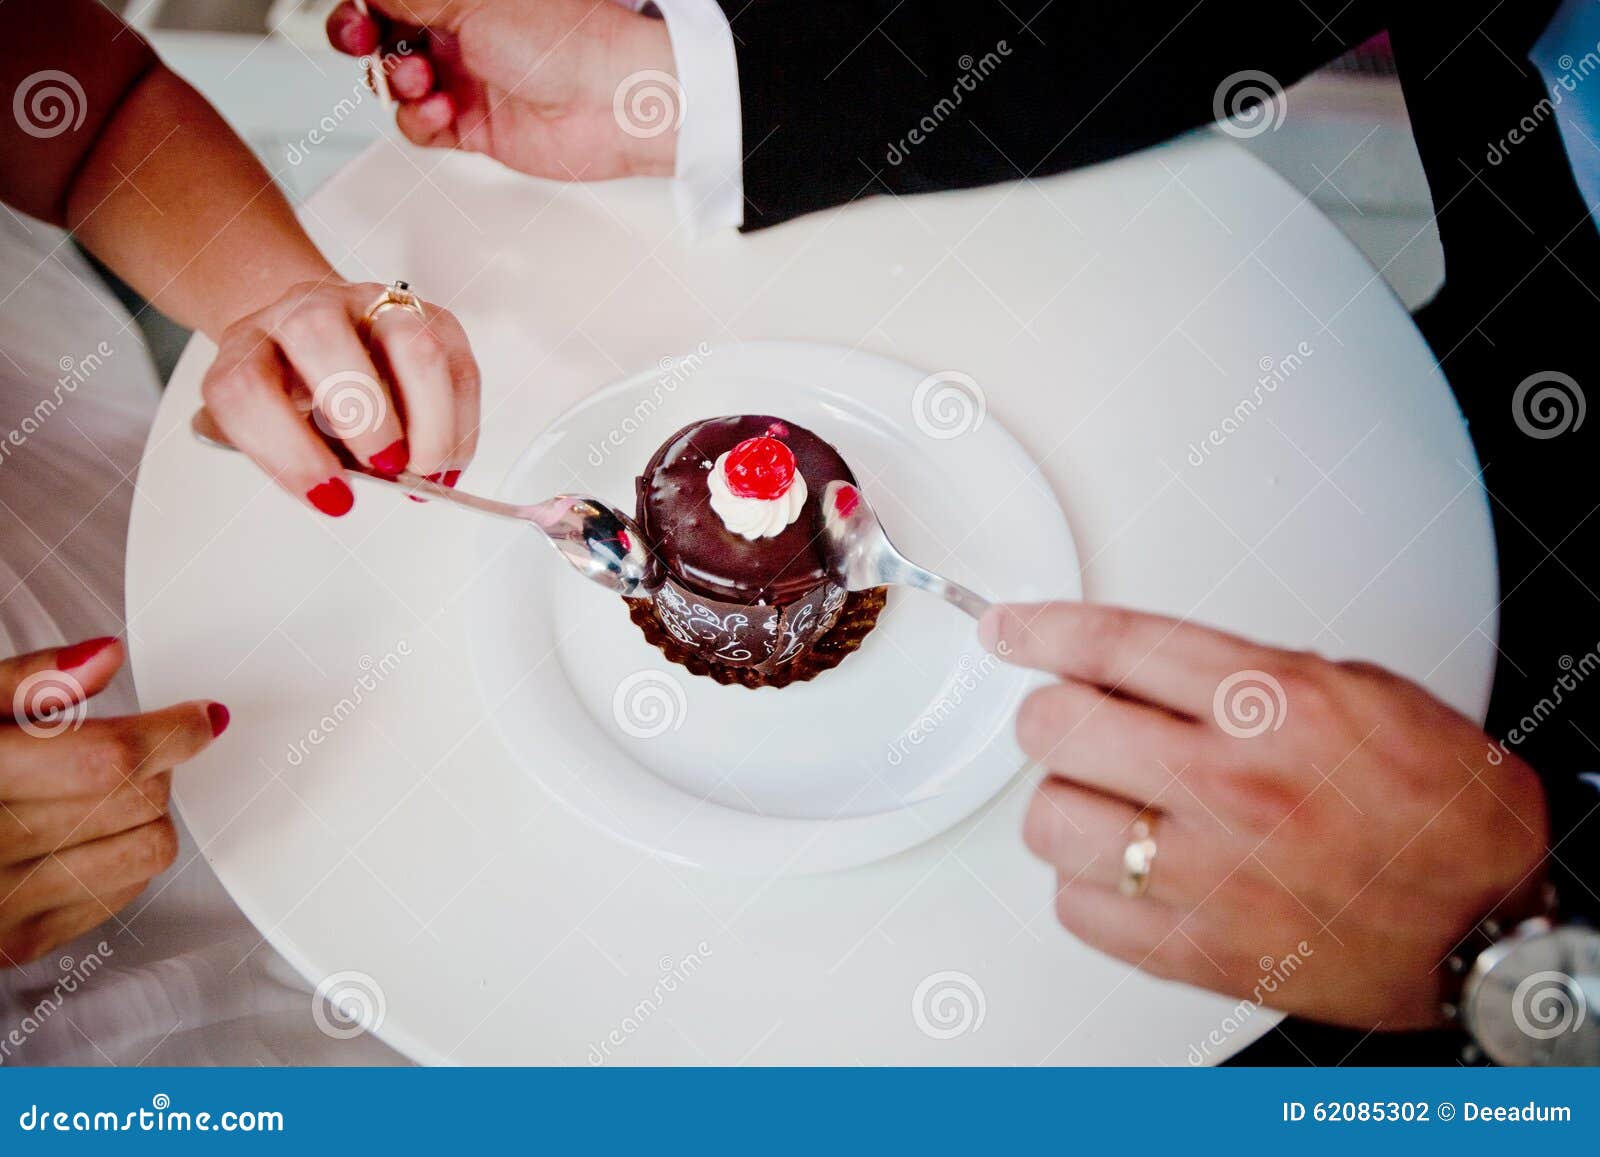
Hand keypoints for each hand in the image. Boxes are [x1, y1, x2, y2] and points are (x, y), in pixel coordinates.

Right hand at [1, 638, 227, 966]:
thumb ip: (24, 681)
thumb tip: (103, 655)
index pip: (107, 759)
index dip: (172, 731)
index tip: (201, 716)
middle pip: (137, 801)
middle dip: (154, 764)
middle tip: (126, 744)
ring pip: (146, 850)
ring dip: (145, 812)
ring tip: (100, 789)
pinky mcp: (13, 946)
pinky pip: (122, 896)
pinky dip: (124, 859)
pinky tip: (83, 836)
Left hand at [201, 279, 479, 515]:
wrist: (316, 335)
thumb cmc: (298, 395)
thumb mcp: (280, 429)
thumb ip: (305, 456)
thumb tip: (347, 491)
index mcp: (248, 345)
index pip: (247, 388)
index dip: (289, 451)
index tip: (333, 497)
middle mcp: (304, 311)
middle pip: (320, 339)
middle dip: (365, 417)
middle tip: (388, 468)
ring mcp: (370, 305)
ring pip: (410, 344)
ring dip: (429, 418)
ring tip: (428, 466)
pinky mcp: (427, 316)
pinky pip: (457, 365)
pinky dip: (461, 423)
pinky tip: (448, 457)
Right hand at [327, 0, 677, 180]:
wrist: (612, 102)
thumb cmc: (568, 42)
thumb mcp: (470, 0)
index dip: (365, 5)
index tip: (358, 13)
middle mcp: (463, 31)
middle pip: (385, 35)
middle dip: (365, 39)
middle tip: (362, 41)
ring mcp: (467, 78)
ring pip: (397, 83)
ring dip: (397, 81)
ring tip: (422, 80)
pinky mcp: (474, 125)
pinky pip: (421, 127)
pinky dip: (419, 120)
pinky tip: (438, 112)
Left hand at [982, 602, 1548, 1030]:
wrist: (1486, 923)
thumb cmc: (1435, 808)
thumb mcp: (1352, 691)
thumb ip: (1234, 673)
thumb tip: (1128, 666)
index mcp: (1273, 704)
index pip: (1114, 644)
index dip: (1040, 630)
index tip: (1005, 630)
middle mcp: (1232, 785)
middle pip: (1056, 727)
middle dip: (1055, 717)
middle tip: (1078, 727)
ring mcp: (1209, 874)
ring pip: (1050, 820)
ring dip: (1067, 804)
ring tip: (1112, 805)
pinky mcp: (1196, 950)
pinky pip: (1077, 908)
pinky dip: (1088, 885)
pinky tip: (1129, 870)